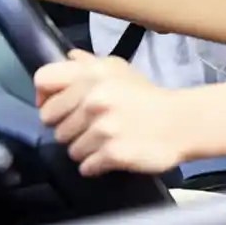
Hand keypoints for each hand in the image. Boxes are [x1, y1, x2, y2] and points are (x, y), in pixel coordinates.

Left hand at [35, 50, 187, 175]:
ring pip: (68, 147)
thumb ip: (89, 64)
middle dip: (66, 126)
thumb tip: (68, 58)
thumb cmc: (148, 97)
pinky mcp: (112, 154)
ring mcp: (103, 128)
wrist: (182, 122)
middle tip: (88, 126)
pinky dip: (96, 165)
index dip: (45, 96)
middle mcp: (94, 99)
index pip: (43, 81)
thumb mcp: (120, 70)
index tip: (56, 106)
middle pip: (50, 120)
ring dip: (84, 147)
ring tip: (105, 140)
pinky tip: (111, 154)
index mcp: (92, 74)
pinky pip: (86, 166)